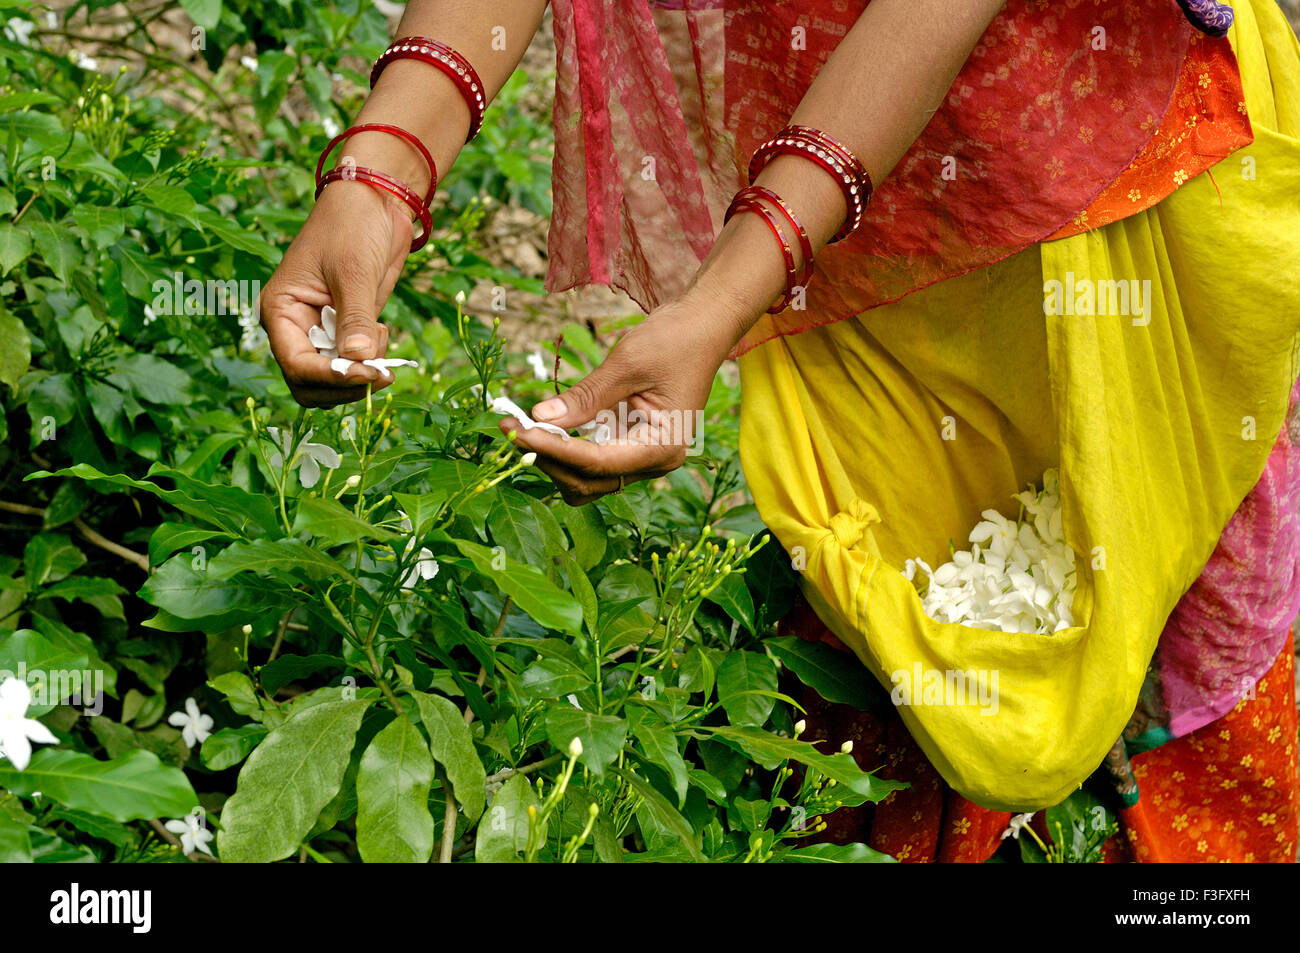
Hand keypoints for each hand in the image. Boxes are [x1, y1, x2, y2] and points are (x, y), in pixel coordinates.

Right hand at [260, 181, 412, 407]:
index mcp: (280, 311)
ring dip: (360, 375)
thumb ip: (355, 318)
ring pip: (333, 381)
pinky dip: (370, 362)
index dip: (331, 377)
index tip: (366, 374)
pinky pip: (354, 365)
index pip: (296, 365)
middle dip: (345, 384)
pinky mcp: (347, 330)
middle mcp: (295, 327)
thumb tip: (358, 359)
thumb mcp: (353, 271)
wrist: (376, 203)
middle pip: (310, 384)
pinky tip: (383, 332)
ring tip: (382, 339)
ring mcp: (321, 332)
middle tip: (381, 372)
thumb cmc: (352, 225)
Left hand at [501, 300, 735, 504]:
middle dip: (548, 458)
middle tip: (510, 426)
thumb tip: (540, 418)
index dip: (553, 449)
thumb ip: (585, 397)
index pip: (597, 463)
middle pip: (588, 481)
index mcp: (663, 447)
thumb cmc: (674, 340)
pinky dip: (564, 448)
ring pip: (586, 478)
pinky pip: (590, 460)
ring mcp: (642, 455)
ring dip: (553, 459)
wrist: (703, 326)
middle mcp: (655, 461)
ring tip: (522, 426)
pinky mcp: (630, 444)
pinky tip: (541, 425)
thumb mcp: (626, 364)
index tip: (516, 430)